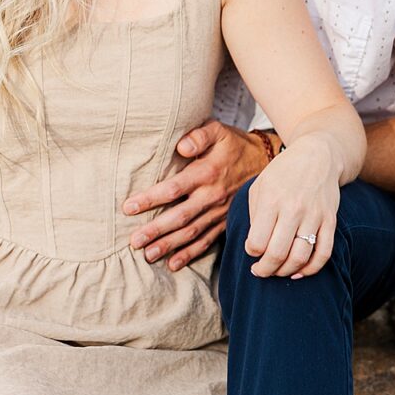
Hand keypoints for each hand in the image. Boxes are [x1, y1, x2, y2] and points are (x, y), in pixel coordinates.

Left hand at [124, 119, 269, 270]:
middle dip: (156, 230)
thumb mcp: (219, 131)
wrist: (266, 161)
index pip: (174, 188)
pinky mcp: (225, 222)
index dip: (150, 198)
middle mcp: (212, 195)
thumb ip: (200, 136)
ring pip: (192, 232)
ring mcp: (220, 212)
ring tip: (148, 256)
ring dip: (169, 245)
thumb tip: (182, 145)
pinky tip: (173, 264)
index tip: (128, 208)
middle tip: (134, 241)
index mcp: (207, 172)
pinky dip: (190, 254)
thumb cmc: (234, 145)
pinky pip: (207, 241)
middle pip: (180, 216)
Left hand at [244, 134, 350, 278]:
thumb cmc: (283, 172)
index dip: (251, 252)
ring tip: (278, 271)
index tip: (252, 250)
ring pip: (300, 257)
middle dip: (265, 270)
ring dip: (285, 272)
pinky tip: (299, 271)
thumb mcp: (260, 185)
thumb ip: (254, 216)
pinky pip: (324, 253)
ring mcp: (315, 215)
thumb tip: (256, 246)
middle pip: (277, 254)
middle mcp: (293, 208)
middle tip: (260, 271)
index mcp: (271, 200)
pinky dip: (311, 269)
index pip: (257, 242)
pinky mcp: (331, 220)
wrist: (319, 155)